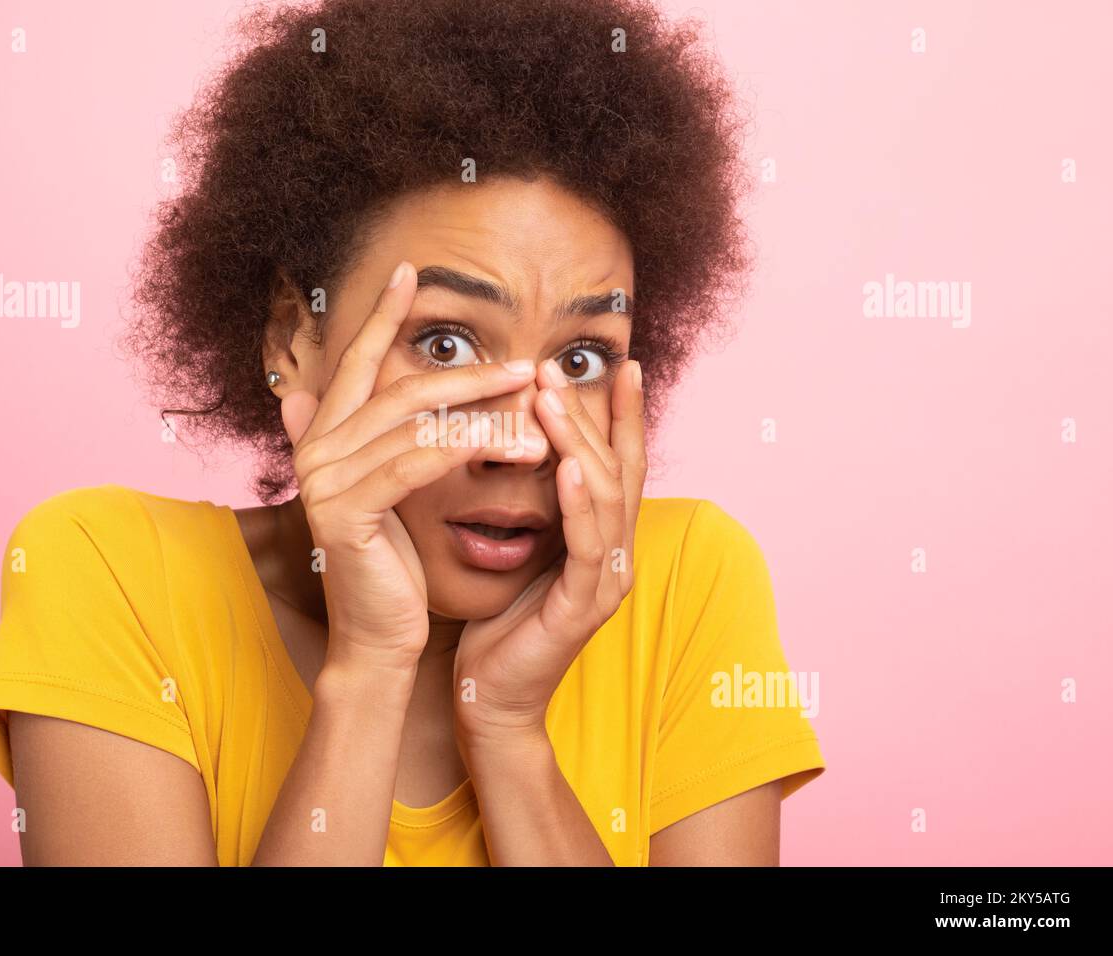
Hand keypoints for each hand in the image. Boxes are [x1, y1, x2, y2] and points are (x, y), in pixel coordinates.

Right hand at [278, 260, 538, 674]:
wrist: (378, 638)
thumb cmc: (394, 565)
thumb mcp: (389, 490)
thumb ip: (375, 436)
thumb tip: (313, 389)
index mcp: (323, 439)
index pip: (356, 364)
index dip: (381, 318)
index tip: (410, 273)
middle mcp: (315, 451)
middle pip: (401, 391)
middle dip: (468, 375)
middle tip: (524, 364)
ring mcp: (324, 479)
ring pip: (417, 425)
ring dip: (485, 414)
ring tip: (539, 411)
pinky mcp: (346, 510)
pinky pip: (416, 462)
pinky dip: (467, 448)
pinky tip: (513, 442)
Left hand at [453, 357, 646, 744]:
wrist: (490, 696)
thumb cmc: (497, 621)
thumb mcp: (518, 548)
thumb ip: (532, 502)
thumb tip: (515, 442)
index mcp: (601, 539)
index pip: (620, 464)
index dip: (622, 415)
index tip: (619, 363)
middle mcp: (615, 555)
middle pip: (617, 469)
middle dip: (592, 414)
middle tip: (557, 369)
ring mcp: (606, 581)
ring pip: (605, 497)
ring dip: (581, 443)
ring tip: (554, 399)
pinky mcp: (585, 608)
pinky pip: (588, 545)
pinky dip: (580, 502)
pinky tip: (568, 467)